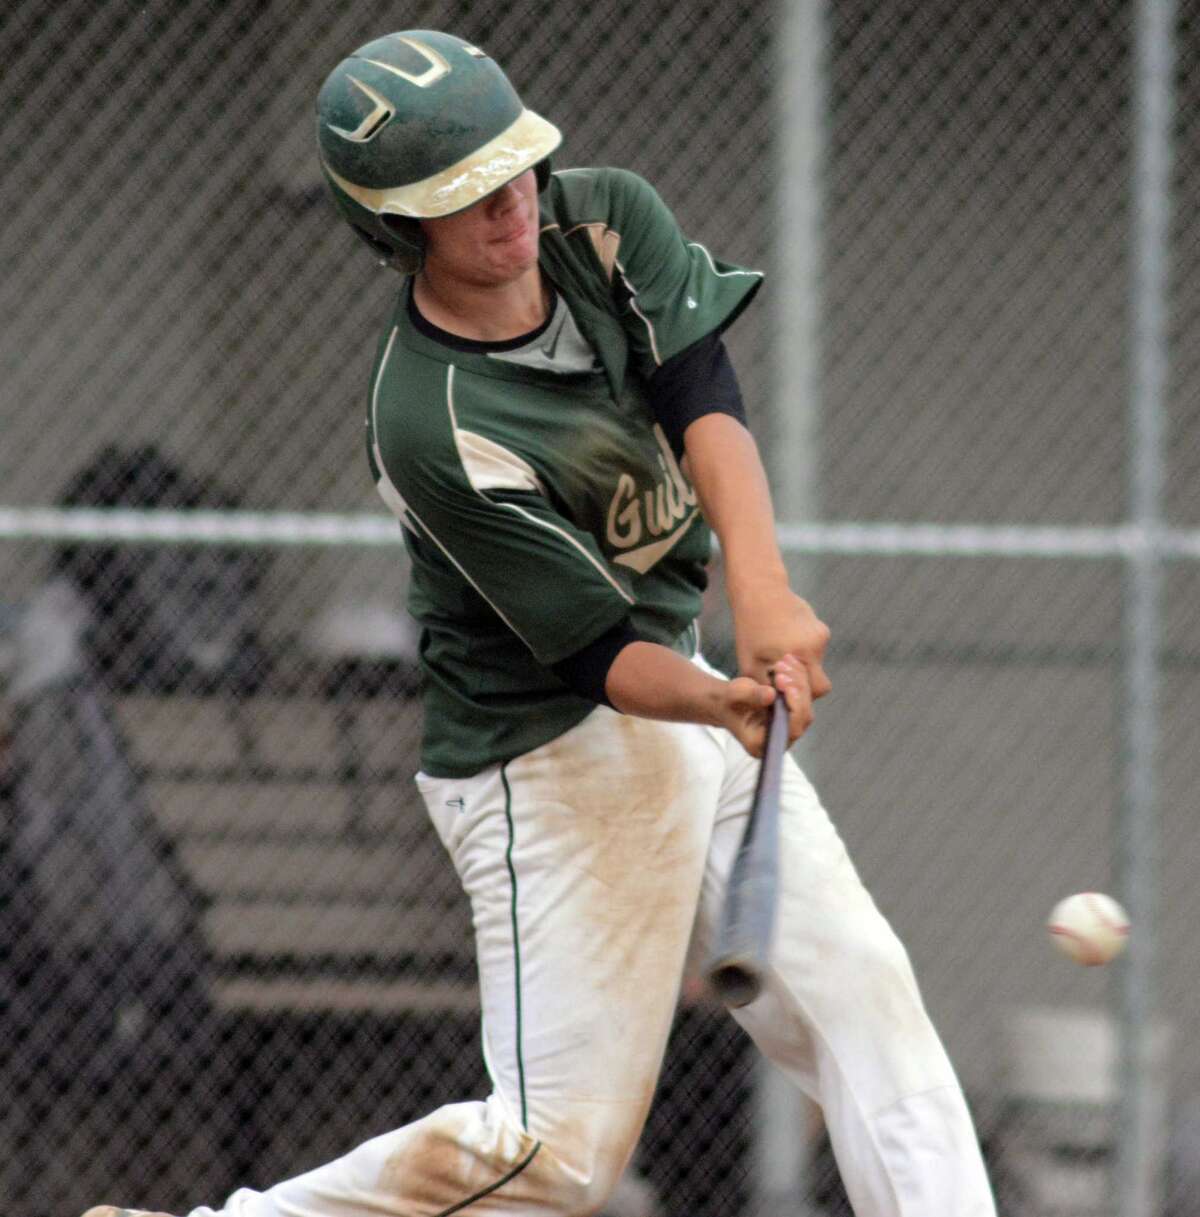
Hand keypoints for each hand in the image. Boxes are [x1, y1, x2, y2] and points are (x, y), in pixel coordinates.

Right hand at [717, 655, 815, 755]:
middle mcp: (779, 739)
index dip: (794, 708)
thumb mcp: (734, 696)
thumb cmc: (729, 701)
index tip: (787, 687)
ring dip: (798, 680)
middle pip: (803, 717)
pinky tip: (788, 662)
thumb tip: (771, 694)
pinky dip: (798, 677)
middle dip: (796, 690)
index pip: (791, 731)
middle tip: (782, 670)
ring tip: (783, 663)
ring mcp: (788, 726)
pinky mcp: (793, 713)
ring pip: (806, 704)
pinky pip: (803, 696)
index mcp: (762, 743)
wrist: (728, 700)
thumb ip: (751, 696)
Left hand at [731, 580, 831, 702]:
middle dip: (803, 686)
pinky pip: (814, 650)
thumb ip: (764, 688)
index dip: (802, 695)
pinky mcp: (821, 628)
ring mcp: (820, 636)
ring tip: (779, 656)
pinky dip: (801, 652)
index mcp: (796, 654)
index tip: (785, 693)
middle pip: (820, 683)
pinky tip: (785, 640)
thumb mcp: (749, 662)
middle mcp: (813, 646)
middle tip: (782, 681)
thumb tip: (776, 710)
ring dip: (800, 667)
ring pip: (816, 666)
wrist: (761, 590)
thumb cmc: (751, 629)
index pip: (814, 691)